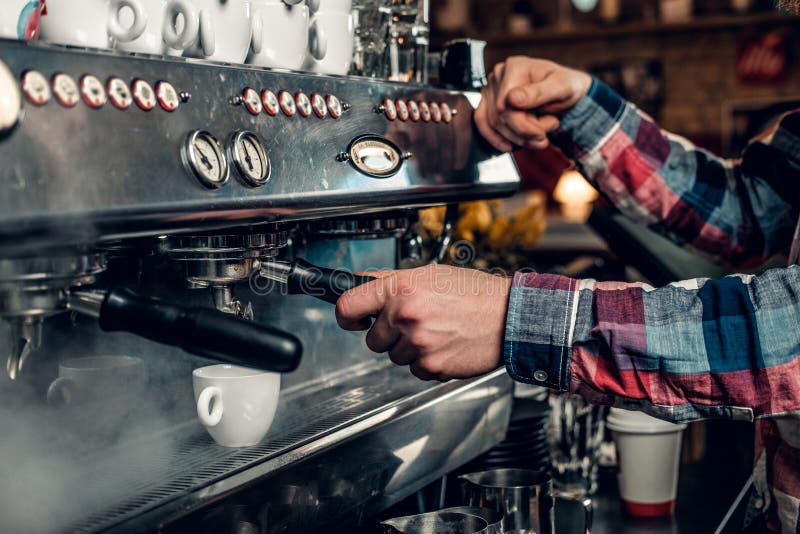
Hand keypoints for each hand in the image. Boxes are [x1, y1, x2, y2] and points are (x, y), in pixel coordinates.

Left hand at [336, 264, 511, 380]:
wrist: (509, 316)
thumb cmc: (474, 293)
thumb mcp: (429, 274)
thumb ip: (391, 280)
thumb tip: (359, 281)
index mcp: (401, 288)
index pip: (348, 306)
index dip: (348, 317)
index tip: (354, 321)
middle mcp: (405, 314)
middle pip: (372, 340)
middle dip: (390, 335)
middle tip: (417, 323)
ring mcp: (417, 342)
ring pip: (394, 357)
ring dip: (410, 349)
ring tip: (437, 332)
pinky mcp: (431, 365)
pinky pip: (415, 370)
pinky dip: (428, 363)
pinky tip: (445, 346)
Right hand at [475, 56, 591, 151]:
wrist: (566, 92)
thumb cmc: (566, 86)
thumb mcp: (562, 87)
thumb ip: (538, 92)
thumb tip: (512, 98)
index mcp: (515, 67)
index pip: (507, 106)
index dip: (524, 127)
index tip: (542, 134)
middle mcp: (499, 76)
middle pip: (499, 117)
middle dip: (523, 134)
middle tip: (543, 135)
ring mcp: (491, 89)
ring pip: (493, 124)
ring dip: (516, 138)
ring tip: (537, 135)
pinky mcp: (488, 102)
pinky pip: (483, 123)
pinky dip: (496, 138)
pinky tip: (510, 145)